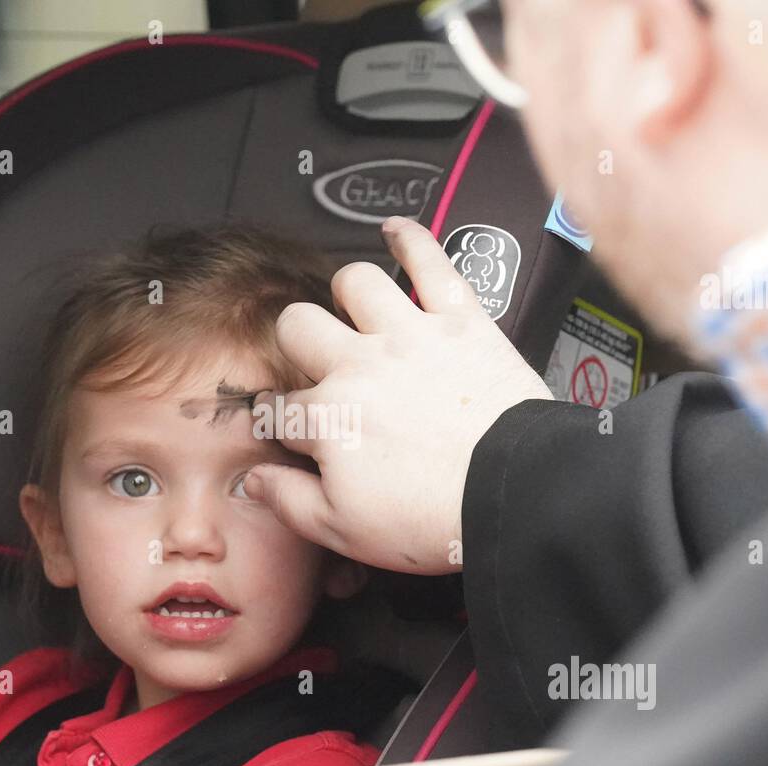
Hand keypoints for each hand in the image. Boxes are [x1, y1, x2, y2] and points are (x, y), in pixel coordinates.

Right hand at [243, 216, 551, 574]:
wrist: (511, 495)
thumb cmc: (433, 519)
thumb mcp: (345, 532)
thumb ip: (290, 502)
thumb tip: (255, 479)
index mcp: (326, 418)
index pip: (279, 408)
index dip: (279, 419)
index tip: (290, 427)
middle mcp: (357, 365)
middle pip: (298, 326)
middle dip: (297, 343)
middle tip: (317, 363)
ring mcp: (409, 336)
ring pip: (354, 283)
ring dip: (348, 296)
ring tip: (355, 312)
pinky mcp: (460, 321)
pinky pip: (430, 261)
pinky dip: (411, 239)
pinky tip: (395, 232)